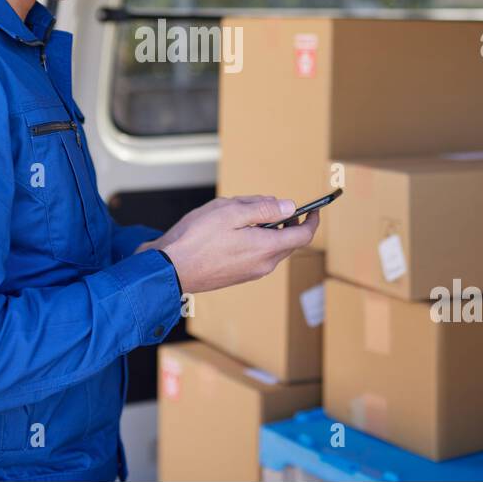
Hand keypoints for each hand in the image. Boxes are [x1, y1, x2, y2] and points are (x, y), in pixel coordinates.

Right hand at [159, 196, 319, 294]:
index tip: (313, 209)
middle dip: (285, 221)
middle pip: (288, 242)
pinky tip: (232, 231)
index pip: (302, 236)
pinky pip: (257, 256)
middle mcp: (263, 265)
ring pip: (271, 248)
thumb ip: (263, 209)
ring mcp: (250, 273)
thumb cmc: (195, 238)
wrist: (169, 269)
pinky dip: (255, 240)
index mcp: (266, 248)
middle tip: (268, 205)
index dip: (311, 220)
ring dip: (267, 230)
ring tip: (241, 215)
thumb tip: (288, 207)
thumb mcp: (230, 212)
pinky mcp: (238, 276)